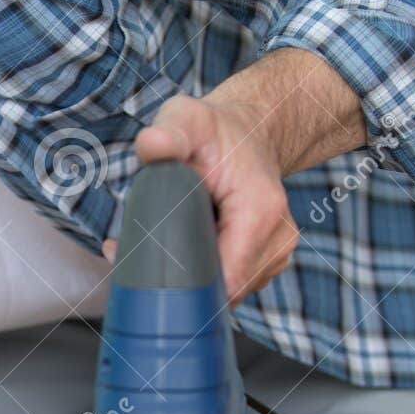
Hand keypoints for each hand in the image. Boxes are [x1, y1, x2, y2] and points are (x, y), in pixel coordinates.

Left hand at [102, 91, 299, 302]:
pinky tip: (184, 251)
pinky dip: (205, 277)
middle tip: (136, 254)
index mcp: (260, 211)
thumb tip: (153, 145)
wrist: (248, 135)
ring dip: (191, 281)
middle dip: (181, 283)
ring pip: (226, 294)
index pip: (226, 280)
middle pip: (223, 292)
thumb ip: (168, 133)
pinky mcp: (267, 263)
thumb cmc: (213, 132)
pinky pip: (231, 285)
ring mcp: (276, 255)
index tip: (147, 266)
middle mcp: (278, 240)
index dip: (184, 284)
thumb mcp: (186, 119)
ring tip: (162, 247)